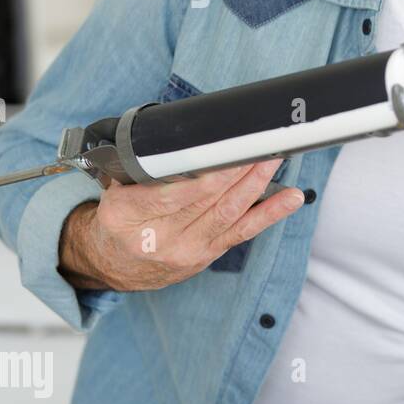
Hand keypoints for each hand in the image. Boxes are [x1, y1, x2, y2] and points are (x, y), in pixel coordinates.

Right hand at [58, 159, 303, 291]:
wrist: (112, 265)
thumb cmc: (119, 219)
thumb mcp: (115, 191)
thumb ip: (145, 169)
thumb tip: (185, 137)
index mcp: (128, 215)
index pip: (173, 192)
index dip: (206, 171)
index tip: (225, 148)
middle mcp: (159, 237)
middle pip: (207, 199)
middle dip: (237, 169)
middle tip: (259, 144)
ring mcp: (187, 250)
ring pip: (229, 212)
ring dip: (256, 183)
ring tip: (274, 159)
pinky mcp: (208, 255)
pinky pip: (243, 232)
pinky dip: (270, 213)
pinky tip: (291, 198)